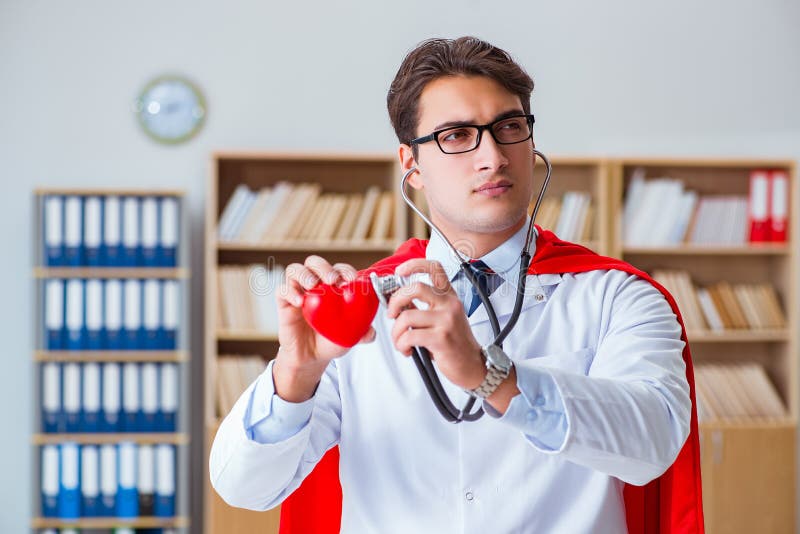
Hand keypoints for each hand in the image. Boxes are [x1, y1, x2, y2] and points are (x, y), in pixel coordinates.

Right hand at [273, 255, 374, 401]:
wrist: (311, 357)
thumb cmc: (331, 340)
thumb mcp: (351, 337)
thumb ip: (363, 333)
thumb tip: (371, 332)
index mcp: (332, 287)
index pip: (338, 269)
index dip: (345, 270)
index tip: (352, 279)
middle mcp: (314, 285)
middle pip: (314, 263)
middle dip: (324, 267)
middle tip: (332, 280)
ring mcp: (298, 292)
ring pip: (295, 270)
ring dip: (304, 274)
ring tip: (312, 285)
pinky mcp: (284, 304)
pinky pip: (282, 290)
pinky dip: (290, 292)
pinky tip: (299, 301)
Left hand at [386, 259, 485, 389]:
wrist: (473, 366)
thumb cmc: (454, 344)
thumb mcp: (443, 319)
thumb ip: (424, 307)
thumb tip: (397, 302)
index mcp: (450, 297)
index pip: (435, 268)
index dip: (414, 265)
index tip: (399, 271)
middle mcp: (450, 305)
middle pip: (416, 287)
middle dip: (396, 300)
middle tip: (392, 314)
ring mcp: (447, 321)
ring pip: (407, 316)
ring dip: (396, 332)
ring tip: (400, 341)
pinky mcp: (442, 338)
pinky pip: (410, 336)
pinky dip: (401, 344)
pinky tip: (407, 350)